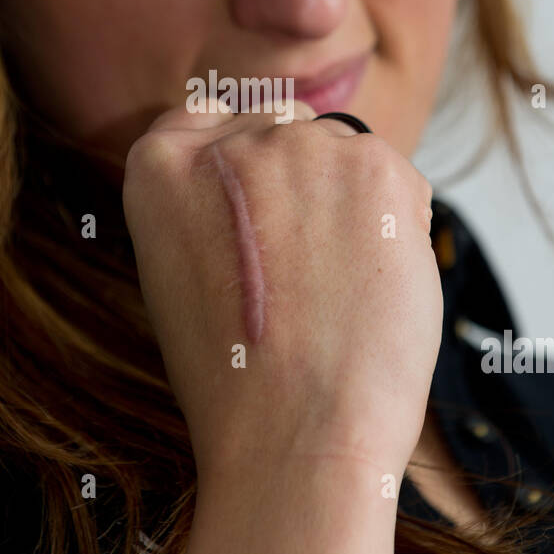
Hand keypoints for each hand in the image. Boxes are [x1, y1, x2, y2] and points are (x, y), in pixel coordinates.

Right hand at [122, 102, 441, 481]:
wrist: (298, 434)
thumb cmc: (237, 377)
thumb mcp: (177, 271)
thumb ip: (207, 202)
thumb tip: (261, 176)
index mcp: (158, 162)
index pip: (212, 119)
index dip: (244, 171)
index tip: (256, 218)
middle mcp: (228, 137)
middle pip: (283, 129)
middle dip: (300, 185)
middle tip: (303, 272)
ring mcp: (303, 145)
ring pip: (342, 152)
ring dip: (349, 203)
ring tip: (336, 289)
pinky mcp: (376, 165)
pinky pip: (395, 177)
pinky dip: (395, 224)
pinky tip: (372, 283)